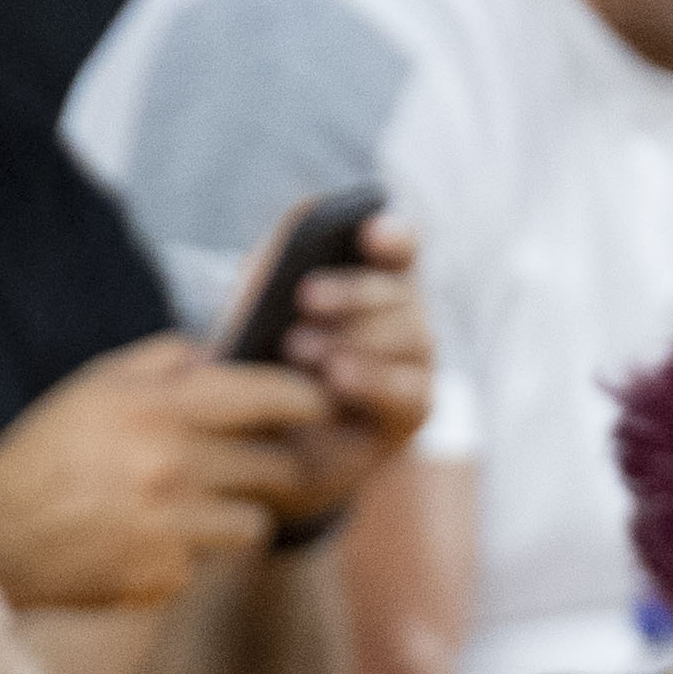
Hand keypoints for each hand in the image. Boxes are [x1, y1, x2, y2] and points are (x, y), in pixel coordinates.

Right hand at [0, 335, 332, 612]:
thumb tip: (224, 355)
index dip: (304, 399)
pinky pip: (207, 565)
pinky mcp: (165, 579)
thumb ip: (166, 361)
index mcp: (156, 410)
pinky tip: (147, 541)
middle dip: (272, 465)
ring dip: (235, 515)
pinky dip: (188, 554)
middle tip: (255, 463)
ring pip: (253, 525)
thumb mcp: (98, 383)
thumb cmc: (52, 449)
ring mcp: (171, 530)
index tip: (317, 404)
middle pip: (275, 468)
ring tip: (193, 507)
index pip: (263, 397)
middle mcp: (171, 468)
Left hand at [257, 216, 435, 530]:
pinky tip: (336, 375)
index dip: (391, 235)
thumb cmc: (265, 361)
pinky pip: (407, 389)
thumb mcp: (256, 310)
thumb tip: (274, 253)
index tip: (370, 230)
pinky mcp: (413, 409)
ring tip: (298, 345)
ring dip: (354, 336)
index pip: (399, 247)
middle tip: (304, 296)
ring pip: (410, 336)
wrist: (271, 443)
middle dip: (352, 292)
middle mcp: (406, 315)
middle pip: (400, 292)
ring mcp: (416, 362)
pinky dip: (372, 379)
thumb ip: (269, 273)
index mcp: (374, 279)